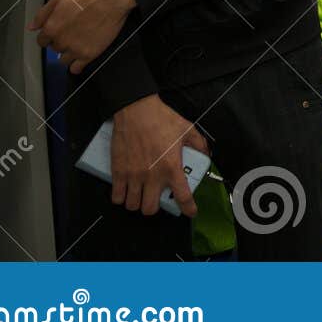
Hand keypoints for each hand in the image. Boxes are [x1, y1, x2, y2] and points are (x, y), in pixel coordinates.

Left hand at [31, 0, 135, 71]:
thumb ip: (43, 13)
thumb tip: (32, 27)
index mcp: (51, 27)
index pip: (42, 40)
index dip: (50, 36)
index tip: (58, 31)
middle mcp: (60, 41)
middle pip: (55, 49)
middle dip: (61, 42)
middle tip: (73, 33)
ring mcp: (74, 49)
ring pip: (64, 60)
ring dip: (69, 54)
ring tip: (79, 44)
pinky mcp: (89, 54)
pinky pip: (76, 68)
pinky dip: (76, 66)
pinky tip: (80, 59)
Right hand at [111, 95, 208, 216]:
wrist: (136, 110)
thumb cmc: (162, 119)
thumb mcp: (187, 129)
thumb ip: (199, 144)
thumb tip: (206, 155)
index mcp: (172, 167)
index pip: (182, 196)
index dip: (188, 208)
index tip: (190, 212)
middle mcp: (152, 176)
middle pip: (150, 209)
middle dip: (154, 207)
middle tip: (156, 198)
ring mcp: (133, 176)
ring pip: (132, 205)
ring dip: (137, 203)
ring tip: (140, 194)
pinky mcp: (118, 172)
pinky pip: (116, 196)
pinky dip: (120, 197)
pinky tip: (125, 191)